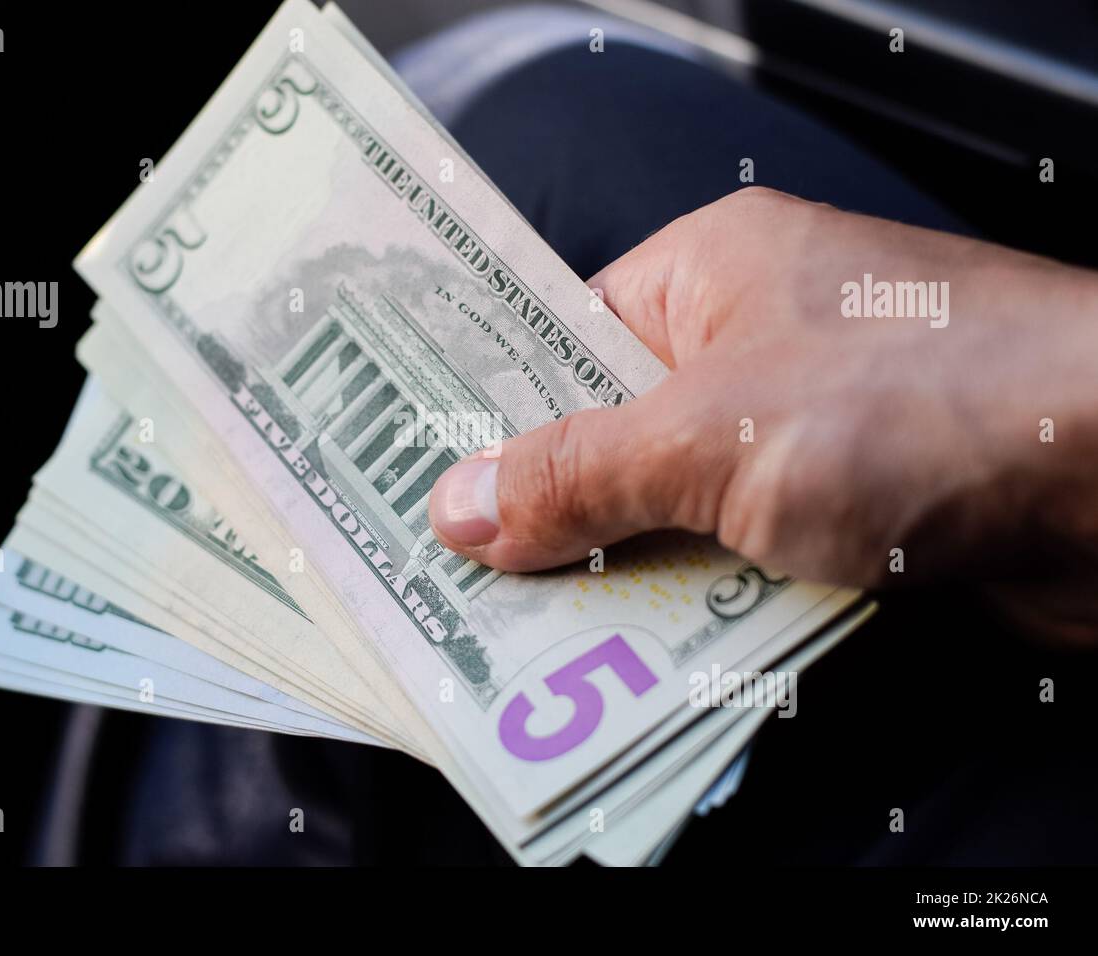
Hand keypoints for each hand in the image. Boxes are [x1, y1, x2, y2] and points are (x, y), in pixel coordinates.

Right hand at [428, 187, 1097, 643]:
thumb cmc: (922, 406)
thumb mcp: (711, 439)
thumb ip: (577, 475)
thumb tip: (461, 506)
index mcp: (711, 272)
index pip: (565, 335)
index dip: (493, 408)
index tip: (422, 478)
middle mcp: (759, 339)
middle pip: (616, 431)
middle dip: (556, 510)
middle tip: (469, 578)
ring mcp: (812, 424)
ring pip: (679, 504)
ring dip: (629, 567)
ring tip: (537, 628)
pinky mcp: (856, 504)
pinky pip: (743, 552)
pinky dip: (703, 598)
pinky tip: (646, 649)